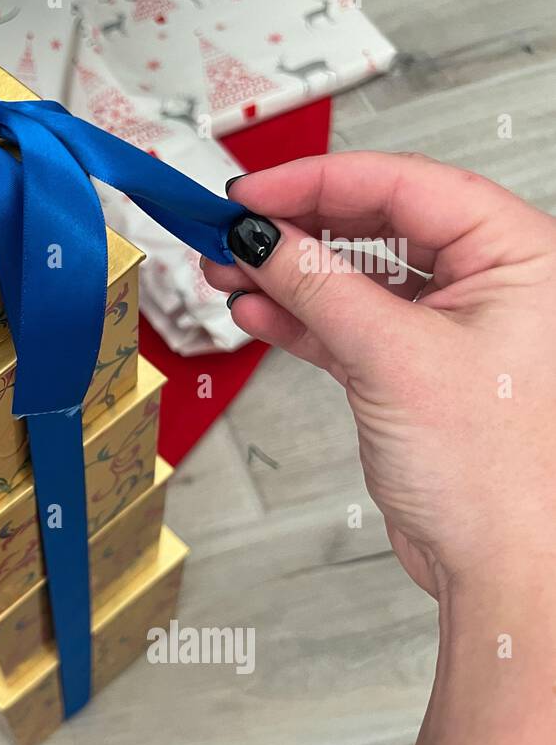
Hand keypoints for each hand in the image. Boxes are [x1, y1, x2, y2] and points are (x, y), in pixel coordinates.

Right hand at [209, 152, 555, 600]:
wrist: (499, 563)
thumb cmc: (497, 475)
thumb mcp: (393, 358)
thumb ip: (318, 286)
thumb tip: (261, 236)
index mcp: (517, 256)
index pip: (405, 186)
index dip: (318, 181)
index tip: (252, 190)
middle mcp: (488, 283)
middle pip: (374, 224)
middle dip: (294, 228)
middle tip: (230, 228)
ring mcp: (446, 326)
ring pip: (353, 275)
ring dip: (285, 273)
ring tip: (227, 269)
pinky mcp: (409, 368)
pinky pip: (344, 323)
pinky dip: (296, 316)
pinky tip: (255, 308)